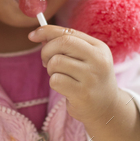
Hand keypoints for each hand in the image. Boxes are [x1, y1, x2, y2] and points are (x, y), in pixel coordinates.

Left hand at [29, 24, 139, 140]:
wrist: (106, 108)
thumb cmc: (89, 80)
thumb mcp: (86, 58)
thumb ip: (67, 45)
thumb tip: (39, 34)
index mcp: (99, 47)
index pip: (69, 32)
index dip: (47, 31)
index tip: (33, 35)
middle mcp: (98, 60)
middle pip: (62, 43)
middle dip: (47, 50)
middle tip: (46, 61)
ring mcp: (91, 77)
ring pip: (56, 62)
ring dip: (51, 69)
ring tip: (60, 76)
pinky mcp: (83, 93)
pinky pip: (55, 80)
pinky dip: (54, 82)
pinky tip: (64, 87)